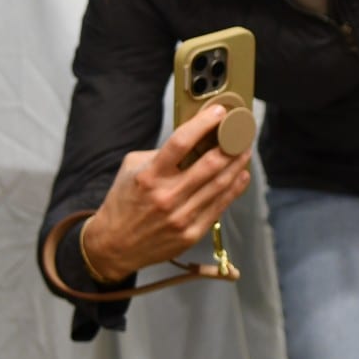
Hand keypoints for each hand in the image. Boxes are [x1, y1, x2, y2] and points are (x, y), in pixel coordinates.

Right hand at [84, 105, 253, 280]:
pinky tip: (241, 175)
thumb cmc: (123, 202)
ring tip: (245, 150)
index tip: (219, 112)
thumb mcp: (131, 169)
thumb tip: (193, 140)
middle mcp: (167, 196)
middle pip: (210, 164)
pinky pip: (220, 206)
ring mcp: (181, 217)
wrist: (113, 245)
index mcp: (149, 176)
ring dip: (237, 164)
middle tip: (241, 132)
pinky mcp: (191, 233)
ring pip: (220, 184)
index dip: (203, 124)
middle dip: (230, 145)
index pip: (180, 142)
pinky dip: (235, 187)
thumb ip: (160, 154)